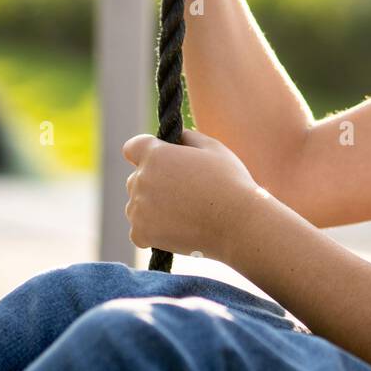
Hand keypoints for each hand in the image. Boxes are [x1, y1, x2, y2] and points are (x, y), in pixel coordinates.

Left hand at [122, 128, 259, 262]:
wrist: (237, 224)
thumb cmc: (230, 182)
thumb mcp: (214, 148)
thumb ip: (189, 137)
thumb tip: (177, 137)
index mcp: (155, 155)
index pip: (132, 148)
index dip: (147, 151)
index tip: (162, 161)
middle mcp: (140, 180)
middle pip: (137, 178)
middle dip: (154, 181)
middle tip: (184, 191)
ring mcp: (138, 208)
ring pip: (137, 203)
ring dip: (153, 205)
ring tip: (185, 211)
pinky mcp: (140, 233)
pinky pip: (139, 229)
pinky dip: (153, 229)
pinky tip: (177, 227)